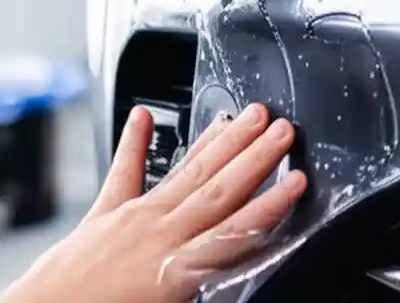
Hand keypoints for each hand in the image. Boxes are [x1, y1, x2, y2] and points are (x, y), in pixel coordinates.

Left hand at [0, 104, 306, 302]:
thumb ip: (200, 289)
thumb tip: (228, 273)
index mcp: (177, 269)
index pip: (237, 230)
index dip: (271, 204)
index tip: (297, 179)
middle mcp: (158, 234)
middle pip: (218, 190)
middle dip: (255, 157)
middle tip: (282, 128)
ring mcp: (131, 219)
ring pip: (186, 175)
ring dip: (219, 143)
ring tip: (244, 116)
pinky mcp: (102, 215)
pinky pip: (123, 173)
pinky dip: (133, 142)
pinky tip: (143, 114)